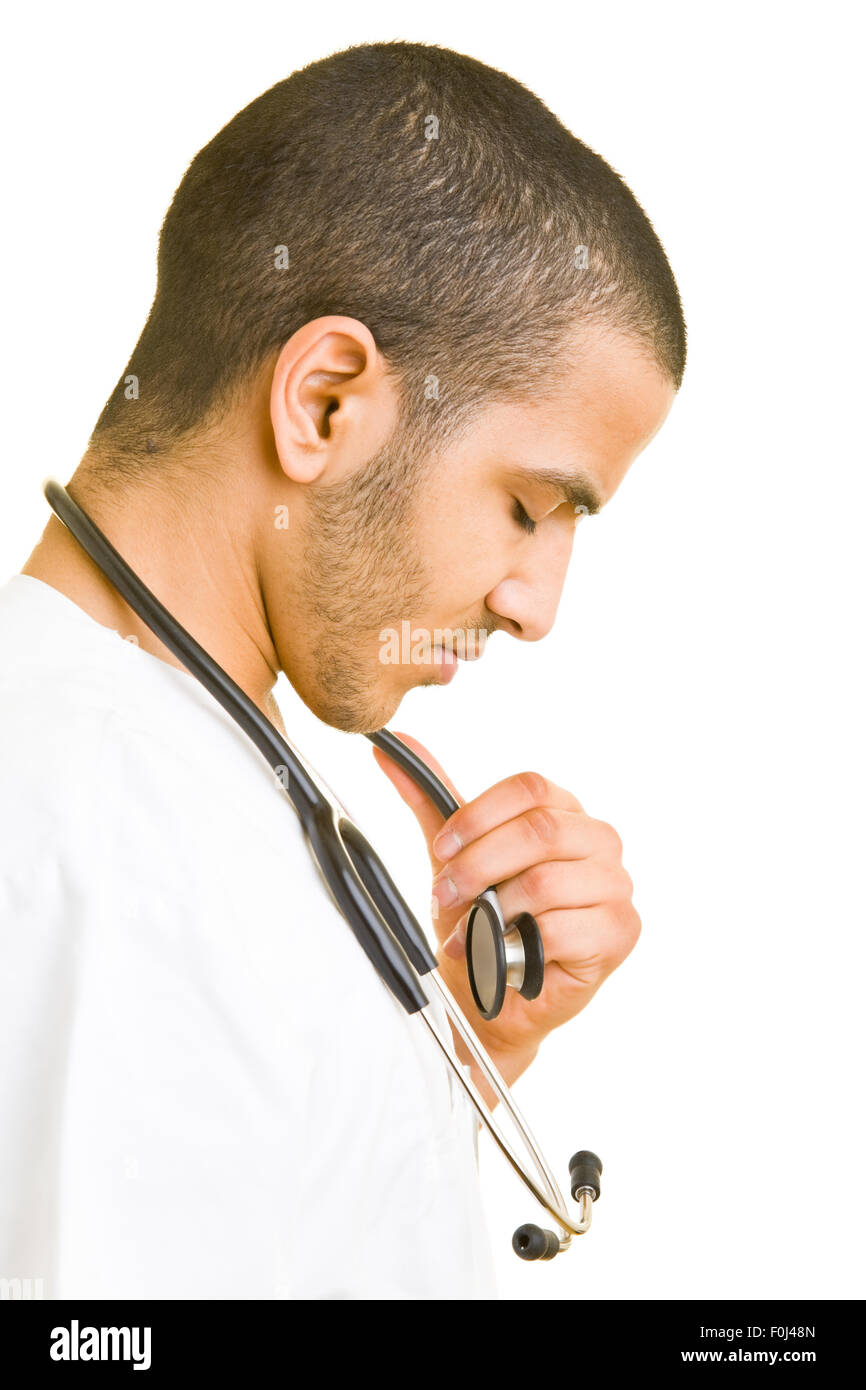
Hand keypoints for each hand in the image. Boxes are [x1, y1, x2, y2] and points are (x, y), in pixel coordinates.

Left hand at [371, 732, 640, 1102]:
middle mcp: (599, 842)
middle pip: (540, 830)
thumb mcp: (455, 856)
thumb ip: (432, 800)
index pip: (531, 788)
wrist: (492, 997)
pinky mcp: (619, 933)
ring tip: (473, 930)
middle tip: (446, 893)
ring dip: (495, 910)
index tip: (444, 847)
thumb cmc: (485, 924)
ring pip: (546, 881)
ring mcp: (615, 887)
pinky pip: (563, 927)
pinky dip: (519, 943)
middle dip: (479, 864)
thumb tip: (396, 747)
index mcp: (566, 813)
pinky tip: (502, 954)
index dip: (479, 815)